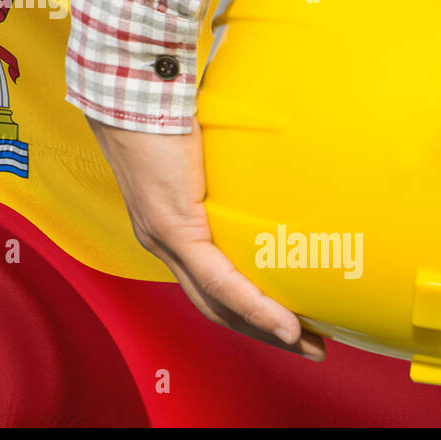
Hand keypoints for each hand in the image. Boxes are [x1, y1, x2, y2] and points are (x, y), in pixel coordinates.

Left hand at [87, 115, 324, 360]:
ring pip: (217, 303)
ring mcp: (165, 239)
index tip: (286, 322)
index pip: (208, 285)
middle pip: (214, 307)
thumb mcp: (202, 150)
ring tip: (305, 343)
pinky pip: (218, 279)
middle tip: (307, 345)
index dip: (246, 310)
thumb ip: (226, 166)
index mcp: (168, 228)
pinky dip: (254, 306)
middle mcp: (163, 243)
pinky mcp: (174, 227)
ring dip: (264, 330)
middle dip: (261, 332)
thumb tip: (270, 156)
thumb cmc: (165, 110)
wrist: (133, 94)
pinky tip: (284, 324)